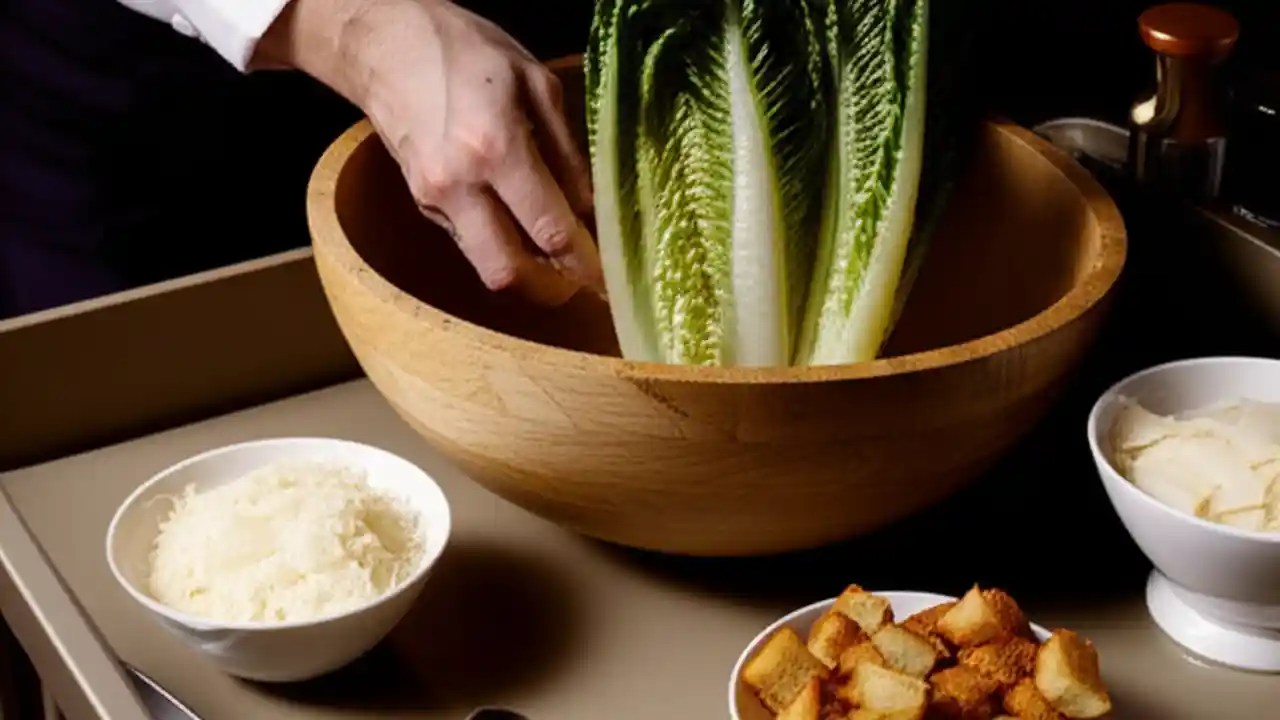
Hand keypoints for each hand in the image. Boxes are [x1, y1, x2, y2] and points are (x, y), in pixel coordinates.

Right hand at [257, 0, 603, 305]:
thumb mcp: (535, 83)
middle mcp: (459, 184)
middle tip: (580, 276)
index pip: (549, 229)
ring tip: (554, 254)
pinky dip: (499, 243)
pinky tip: (517, 222)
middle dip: (550, 286)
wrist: (384, 45)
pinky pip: (469, 241)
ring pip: (484, 264)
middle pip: (508, 272)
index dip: (584, 263)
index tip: (607, 279)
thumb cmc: (466, 52)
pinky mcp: (421, 204)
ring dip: (525, 269)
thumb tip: (590, 208)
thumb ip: (567, 151)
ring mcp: (434, 199)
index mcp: (495, 148)